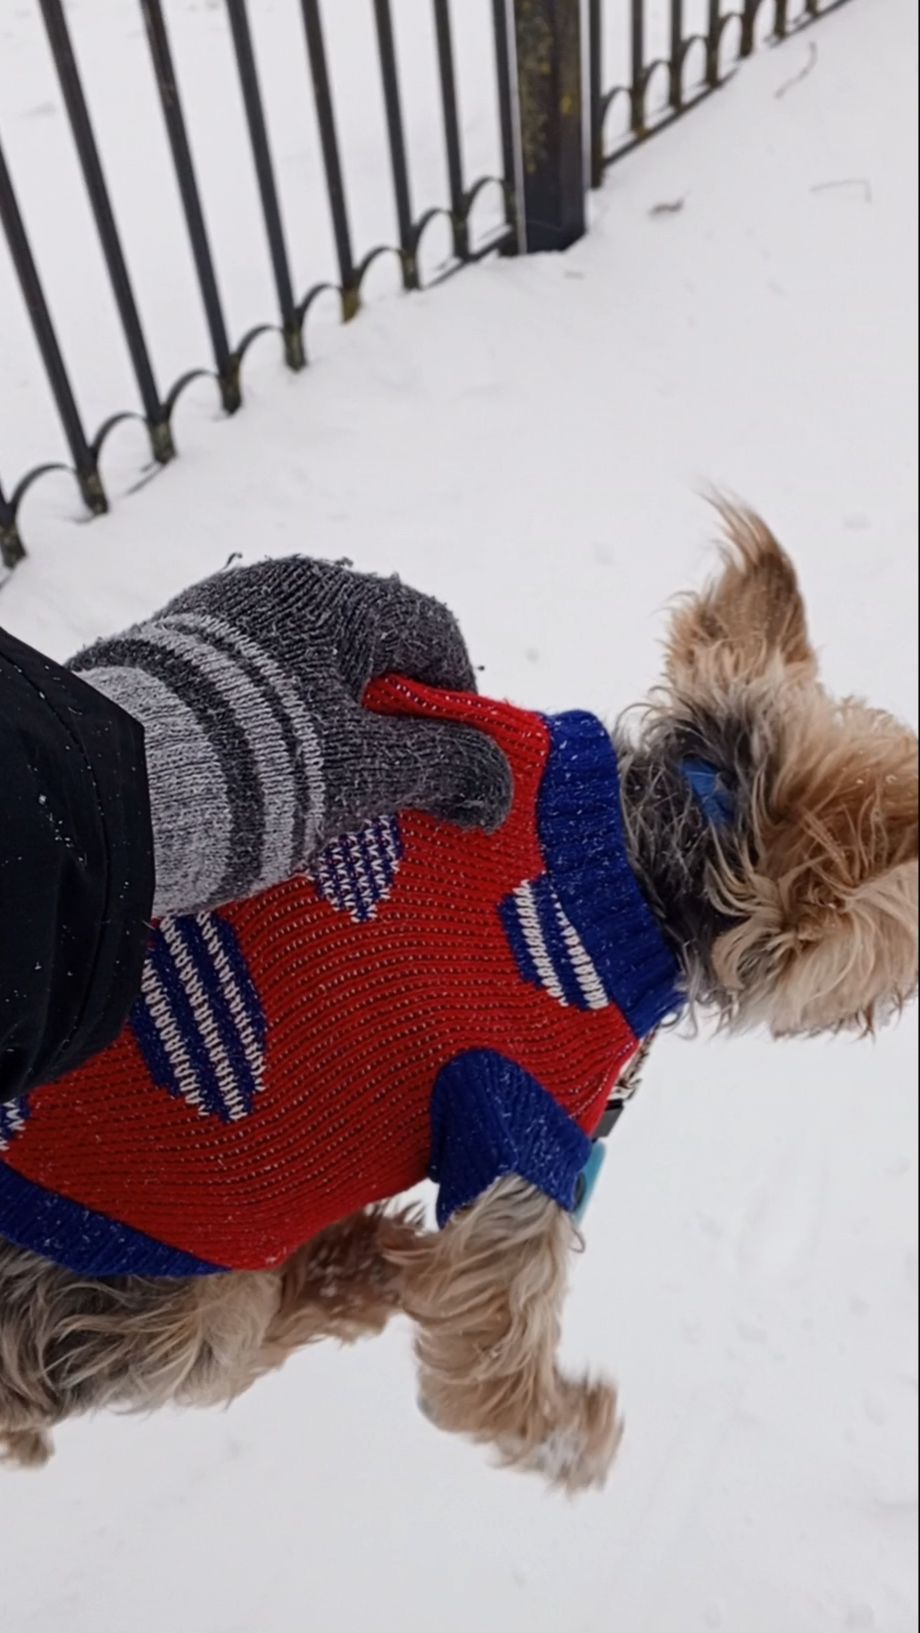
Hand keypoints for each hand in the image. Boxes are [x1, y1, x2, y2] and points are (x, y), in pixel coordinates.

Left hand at [71, 557, 511, 916]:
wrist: (111, 788)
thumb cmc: (259, 769)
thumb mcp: (363, 773)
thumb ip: (440, 768)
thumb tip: (497, 784)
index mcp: (329, 597)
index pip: (429, 630)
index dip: (458, 699)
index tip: (455, 764)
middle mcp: (269, 589)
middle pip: (363, 652)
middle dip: (389, 724)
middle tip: (392, 793)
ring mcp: (212, 623)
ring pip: (303, 675)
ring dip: (328, 735)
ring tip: (321, 804)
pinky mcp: (170, 662)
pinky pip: (248, 694)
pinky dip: (270, 737)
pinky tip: (259, 789)